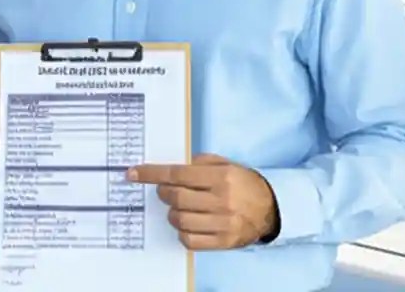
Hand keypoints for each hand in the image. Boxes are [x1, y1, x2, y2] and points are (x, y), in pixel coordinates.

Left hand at [128, 153, 280, 249]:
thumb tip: (174, 168)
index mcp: (221, 178)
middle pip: (175, 197)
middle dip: (163, 193)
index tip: (133, 173)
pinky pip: (189, 240)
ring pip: (179, 219)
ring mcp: (223, 223)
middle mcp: (222, 200)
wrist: (271, 209)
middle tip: (164, 191)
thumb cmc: (244, 184)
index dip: (152, 174)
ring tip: (179, 207)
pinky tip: (188, 223)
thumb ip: (201, 162)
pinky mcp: (223, 242)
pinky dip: (182, 232)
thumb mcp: (227, 164)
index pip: (177, 174)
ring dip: (172, 212)